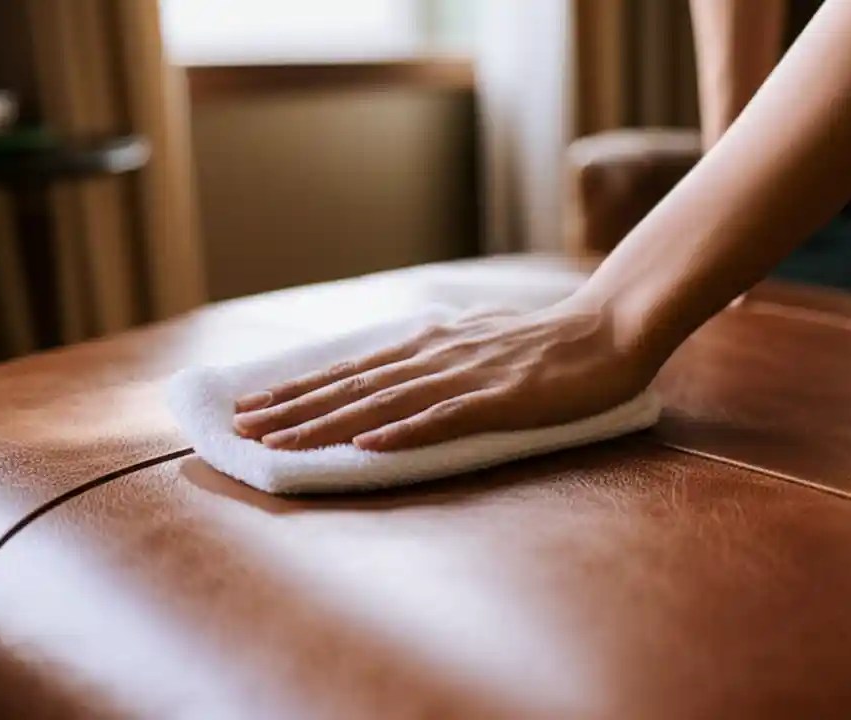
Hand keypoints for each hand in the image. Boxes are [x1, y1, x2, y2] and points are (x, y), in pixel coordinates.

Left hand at [232, 299, 657, 451]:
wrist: (608, 329)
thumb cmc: (547, 340)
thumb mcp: (479, 338)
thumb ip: (439, 353)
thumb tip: (399, 366)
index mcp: (430, 345)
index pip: (352, 370)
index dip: (299, 390)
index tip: (253, 406)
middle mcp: (436, 356)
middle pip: (353, 386)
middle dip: (293, 410)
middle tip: (242, 428)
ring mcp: (466, 377)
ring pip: (383, 403)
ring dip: (328, 423)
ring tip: (282, 442)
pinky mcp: (499, 399)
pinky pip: (444, 418)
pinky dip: (402, 431)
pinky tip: (367, 445)